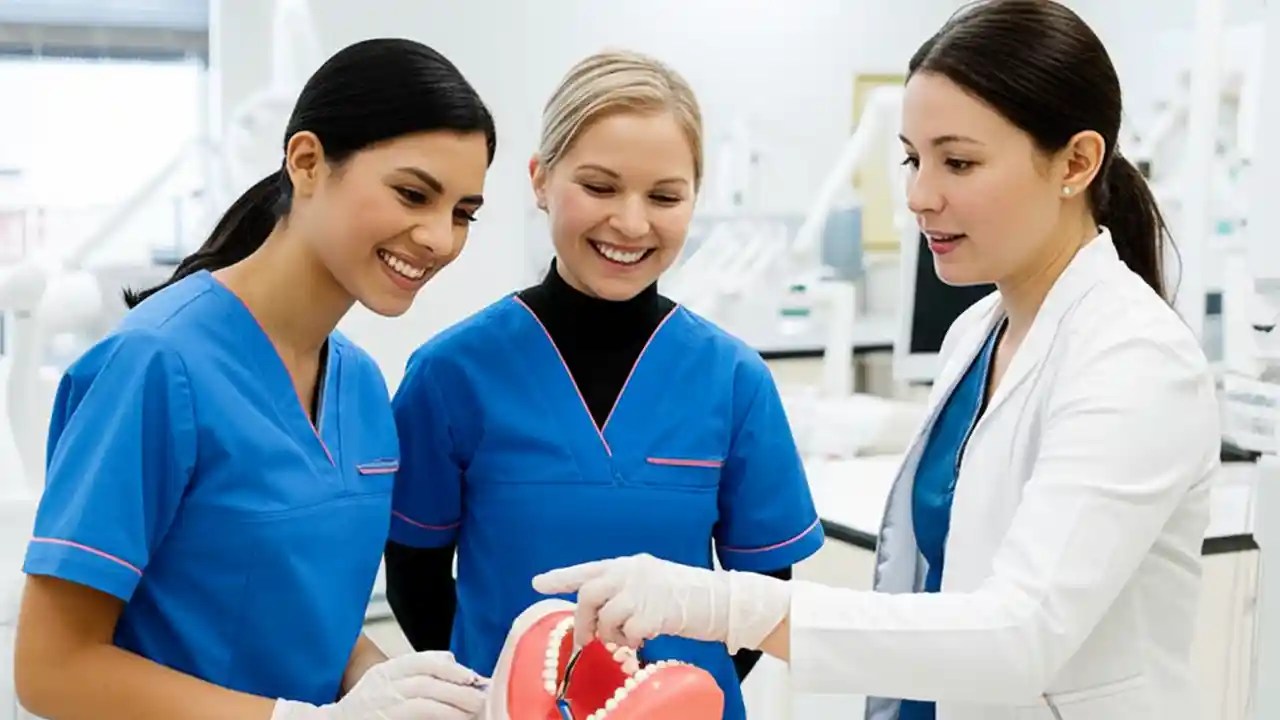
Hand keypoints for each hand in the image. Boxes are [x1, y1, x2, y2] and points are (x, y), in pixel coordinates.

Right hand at [271, 651, 487, 719]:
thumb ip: (414, 671)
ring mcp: (381, 705)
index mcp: (385, 672)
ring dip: (452, 705)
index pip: (423, 661)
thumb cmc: (363, 710)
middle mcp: (381, 685)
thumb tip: (452, 661)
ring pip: (423, 699)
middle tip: (479, 697)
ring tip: (472, 711)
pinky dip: (438, 717)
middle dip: (458, 688)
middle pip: (427, 679)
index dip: (452, 668)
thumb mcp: (385, 683)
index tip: (472, 677)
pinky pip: (415, 716)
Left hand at [531, 553, 790, 653]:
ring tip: (627, 639)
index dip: (560, 577)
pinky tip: (643, 640)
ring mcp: (643, 590)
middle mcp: (632, 572)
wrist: (721, 600)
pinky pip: (628, 632)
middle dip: (583, 620)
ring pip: (606, 617)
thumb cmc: (687, 595)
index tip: (537, 583)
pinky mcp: (654, 610)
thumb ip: (626, 591)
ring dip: (611, 635)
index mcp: (630, 564)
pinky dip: (631, 641)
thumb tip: (600, 616)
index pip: (588, 569)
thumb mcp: (653, 582)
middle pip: (589, 594)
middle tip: (587, 639)